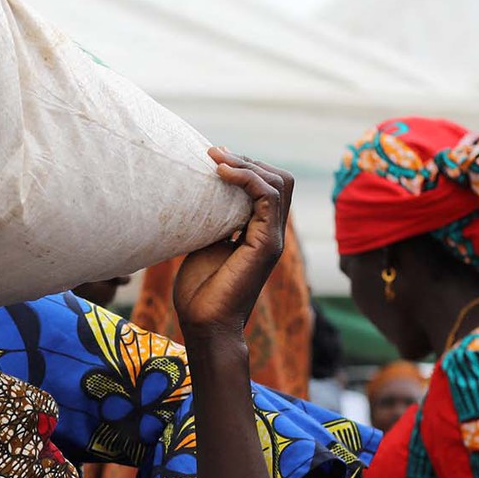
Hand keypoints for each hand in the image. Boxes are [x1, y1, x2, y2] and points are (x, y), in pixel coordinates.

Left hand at [174, 150, 292, 346]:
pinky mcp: (267, 244)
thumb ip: (211, 221)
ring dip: (246, 164)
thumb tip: (198, 195)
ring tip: (215, 157)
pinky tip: (222, 174)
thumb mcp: (204, 244)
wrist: (204, 324)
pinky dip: (247, 179)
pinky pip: (268, 197)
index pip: (267, 186)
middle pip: (279, 178)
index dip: (244, 167)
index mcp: (259, 232)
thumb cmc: (200, 291)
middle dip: (247, 160)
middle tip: (213, 153)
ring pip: (278, 182)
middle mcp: (271, 232)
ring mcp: (273, 238)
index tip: (212, 158)